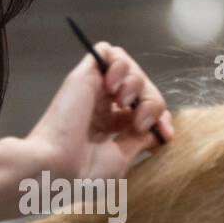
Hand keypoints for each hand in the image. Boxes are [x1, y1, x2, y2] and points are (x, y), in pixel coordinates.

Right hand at [25, 42, 174, 182]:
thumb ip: (139, 140)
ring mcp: (93, 90)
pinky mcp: (84, 76)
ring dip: (137, 84)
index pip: (143, 108)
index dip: (160, 116)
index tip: (164, 133)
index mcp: (109, 127)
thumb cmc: (83, 172)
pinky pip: (106, 50)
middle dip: (152, 102)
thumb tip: (157, 130)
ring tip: (124, 103)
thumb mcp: (122, 158)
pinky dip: (119, 63)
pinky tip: (114, 86)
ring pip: (129, 67)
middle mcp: (102, 106)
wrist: (58, 167)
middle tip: (142, 123)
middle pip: (142, 87)